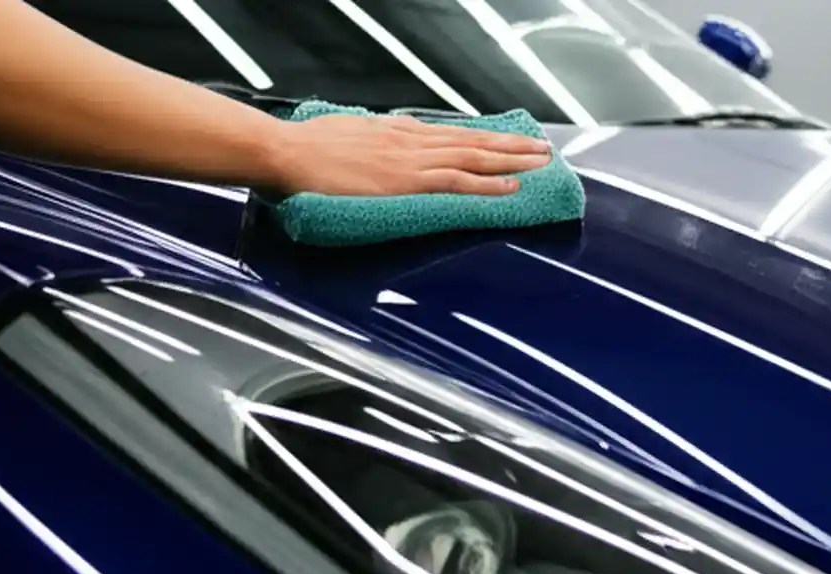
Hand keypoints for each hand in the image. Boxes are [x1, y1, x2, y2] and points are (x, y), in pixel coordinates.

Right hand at [262, 113, 553, 196]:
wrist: (286, 153)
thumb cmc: (307, 149)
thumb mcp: (349, 137)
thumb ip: (373, 144)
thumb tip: (384, 150)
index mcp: (397, 131)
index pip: (452, 134)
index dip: (484, 138)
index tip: (510, 140)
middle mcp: (411, 140)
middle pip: (472, 141)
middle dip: (511, 146)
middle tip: (544, 149)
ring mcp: (411, 159)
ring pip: (473, 156)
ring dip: (511, 160)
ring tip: (541, 162)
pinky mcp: (406, 180)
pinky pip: (456, 181)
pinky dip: (487, 183)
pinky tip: (511, 185)